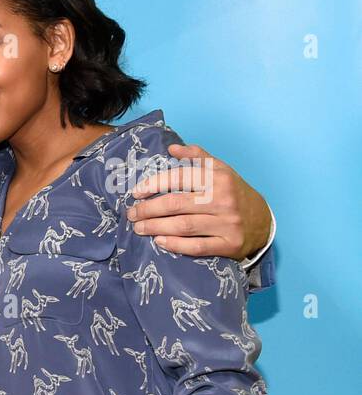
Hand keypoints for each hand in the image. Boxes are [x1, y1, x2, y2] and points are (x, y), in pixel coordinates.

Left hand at [127, 143, 271, 260]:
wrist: (263, 221)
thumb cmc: (233, 192)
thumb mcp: (221, 170)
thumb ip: (197, 156)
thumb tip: (172, 148)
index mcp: (219, 178)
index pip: (180, 177)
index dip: (154, 184)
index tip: (136, 192)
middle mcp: (223, 200)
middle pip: (176, 204)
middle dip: (148, 210)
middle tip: (132, 214)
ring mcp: (227, 224)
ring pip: (184, 226)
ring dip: (156, 228)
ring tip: (138, 228)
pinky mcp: (229, 245)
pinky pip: (197, 247)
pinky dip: (176, 245)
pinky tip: (159, 241)